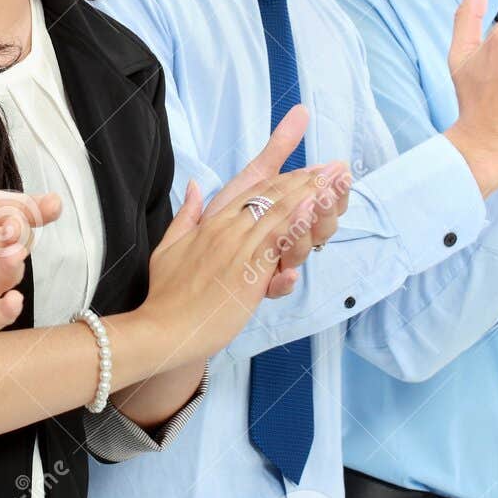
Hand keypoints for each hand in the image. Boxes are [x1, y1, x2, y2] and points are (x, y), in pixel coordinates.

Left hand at [0, 185, 62, 346]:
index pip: (10, 206)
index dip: (33, 207)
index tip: (52, 204)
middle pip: (15, 237)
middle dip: (18, 230)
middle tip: (14, 224)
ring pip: (7, 273)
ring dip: (14, 264)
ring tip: (13, 255)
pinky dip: (5, 310)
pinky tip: (11, 302)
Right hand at [142, 166, 338, 359]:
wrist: (161, 328)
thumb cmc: (165, 294)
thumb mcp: (169, 246)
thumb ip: (185, 215)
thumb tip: (192, 185)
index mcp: (213, 224)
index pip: (254, 194)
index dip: (284, 180)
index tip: (309, 170)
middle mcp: (228, 232)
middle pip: (272, 199)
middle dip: (306, 181)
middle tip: (335, 168)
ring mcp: (238, 252)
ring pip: (278, 215)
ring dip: (309, 196)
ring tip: (334, 181)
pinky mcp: (247, 276)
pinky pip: (275, 246)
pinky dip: (295, 225)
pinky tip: (311, 210)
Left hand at [202, 106, 351, 296]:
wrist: (191, 258)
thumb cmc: (224, 218)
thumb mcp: (252, 179)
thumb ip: (278, 150)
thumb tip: (302, 110)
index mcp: (290, 214)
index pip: (322, 200)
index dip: (333, 186)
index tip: (340, 169)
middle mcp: (288, 238)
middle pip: (319, 226)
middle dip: (326, 208)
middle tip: (330, 190)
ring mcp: (275, 262)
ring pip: (301, 252)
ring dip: (304, 236)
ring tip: (305, 213)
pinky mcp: (259, 286)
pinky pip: (278, 287)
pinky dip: (283, 281)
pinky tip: (284, 272)